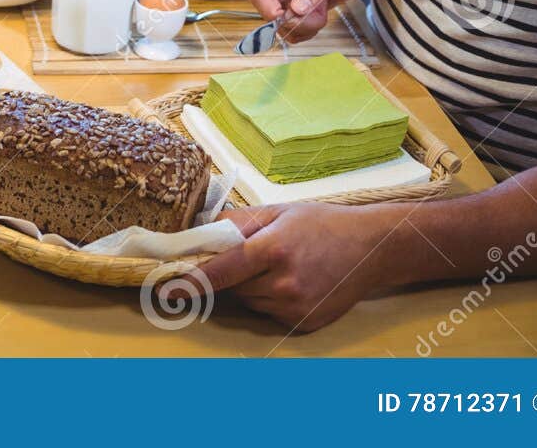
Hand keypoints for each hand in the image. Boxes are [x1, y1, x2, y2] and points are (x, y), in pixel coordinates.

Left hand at [188, 202, 393, 330]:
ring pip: (249, 302)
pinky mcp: (303, 323)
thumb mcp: (279, 212)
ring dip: (249, 287)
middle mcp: (282, 283)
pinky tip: (291, 280)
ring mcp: (294, 307)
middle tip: (245, 256)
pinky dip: (268, 299)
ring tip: (276, 264)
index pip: (220, 271)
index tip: (165, 289)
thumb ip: (237, 223)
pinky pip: (268, 313)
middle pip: (232, 288)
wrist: (371, 248)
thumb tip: (199, 231)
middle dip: (229, 275)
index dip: (190, 281)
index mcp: (272, 250)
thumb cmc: (322, 224)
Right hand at [248, 0, 372, 42]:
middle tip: (318, 14)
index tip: (289, 17)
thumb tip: (296, 9)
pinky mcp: (293, 10)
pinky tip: (319, 15)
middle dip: (296, 22)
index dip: (268, 10)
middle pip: (269, 14)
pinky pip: (292, 31)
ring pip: (282, 27)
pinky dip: (307, 30)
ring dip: (305, 27)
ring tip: (322, 10)